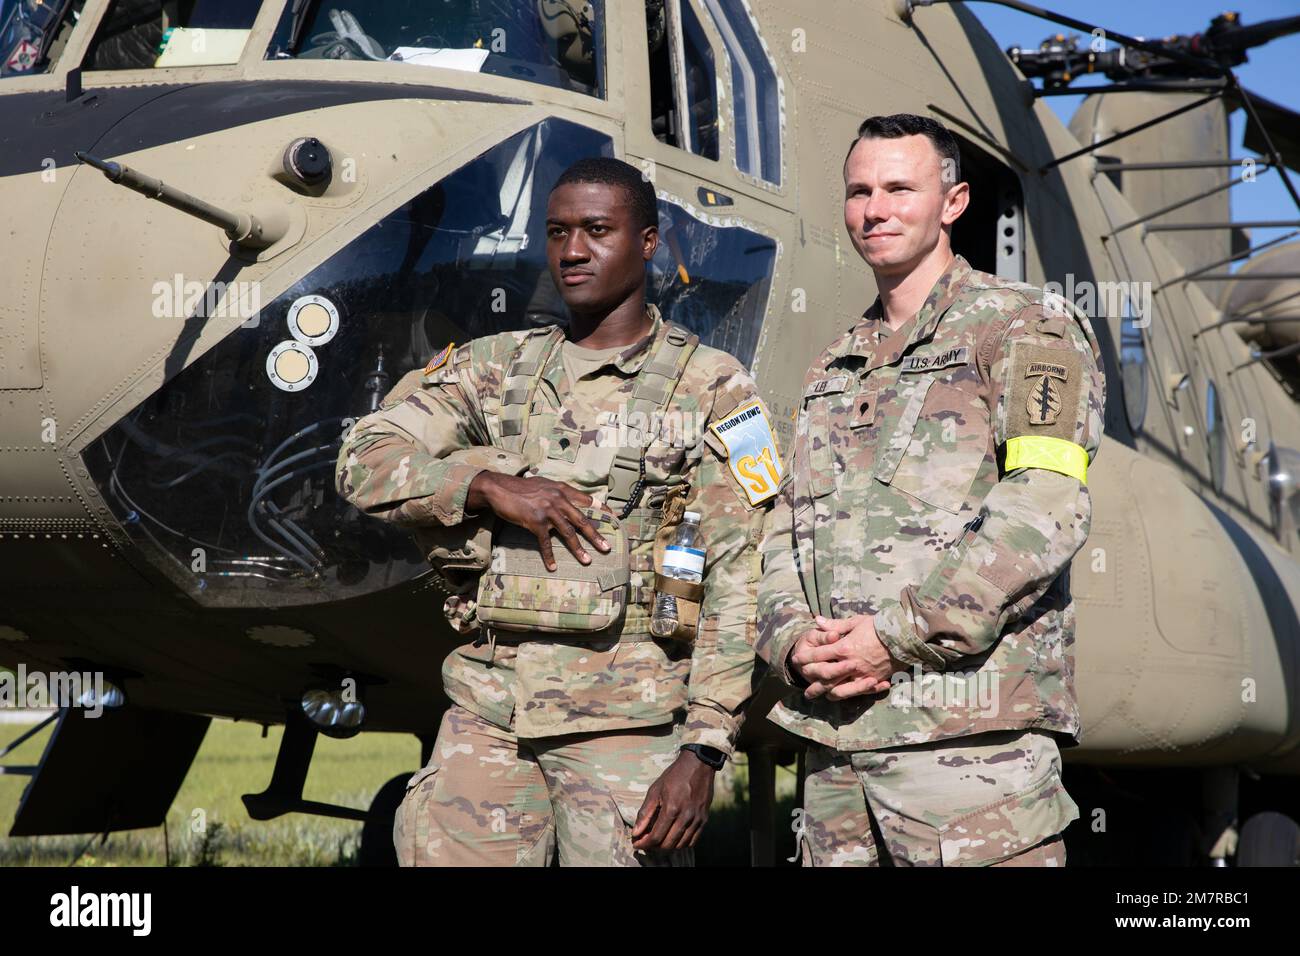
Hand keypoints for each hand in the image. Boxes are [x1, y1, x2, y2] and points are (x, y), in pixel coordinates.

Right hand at [466, 471, 610, 571]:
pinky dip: (549, 555)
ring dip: (578, 549)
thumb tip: (570, 499)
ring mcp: (547, 511)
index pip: (586, 499)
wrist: (499, 488)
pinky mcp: (535, 521)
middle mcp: (558, 499)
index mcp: (561, 490)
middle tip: (606, 548)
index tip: (614, 517)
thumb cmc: (521, 488)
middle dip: (595, 536)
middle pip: (582, 520)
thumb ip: (558, 492)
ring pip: (568, 533)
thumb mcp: (543, 484)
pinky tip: (553, 566)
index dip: (601, 509)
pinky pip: (545, 542)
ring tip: (587, 560)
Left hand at [630, 752, 714, 850]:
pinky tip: (673, 838)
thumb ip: (645, 813)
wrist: (698, 764)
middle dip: (654, 847)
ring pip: (680, 845)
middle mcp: (686, 816)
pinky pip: (692, 841)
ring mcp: (697, 819)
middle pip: (668, 844)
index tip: (636, 844)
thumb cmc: (674, 776)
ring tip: (658, 841)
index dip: (644, 844)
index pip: (656, 836)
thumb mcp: (655, 790)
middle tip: (646, 842)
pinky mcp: (704, 819)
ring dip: (667, 847)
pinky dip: (681, 844)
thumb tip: (636, 832)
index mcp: (671, 808)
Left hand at [789, 613, 902, 700]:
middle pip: (824, 675)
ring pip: (837, 689)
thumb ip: (835, 625)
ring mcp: (861, 674)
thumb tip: (817, 621)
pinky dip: (846, 695)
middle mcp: (850, 663)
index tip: (796, 659)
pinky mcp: (872, 681)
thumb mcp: (856, 622)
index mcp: (844, 647)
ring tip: (814, 696)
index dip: (805, 658)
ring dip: (824, 693)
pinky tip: (837, 696)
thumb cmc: (878, 626)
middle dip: (810, 678)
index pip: (818, 655)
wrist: (903, 636)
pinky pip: (856, 692)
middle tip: (801, 681)